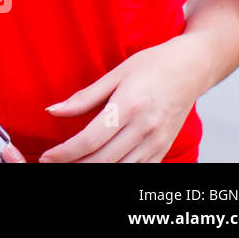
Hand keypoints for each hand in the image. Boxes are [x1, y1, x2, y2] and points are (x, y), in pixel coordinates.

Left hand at [39, 37, 201, 162]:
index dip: (65, 152)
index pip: (90, 139)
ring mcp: (157, 142)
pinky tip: (101, 166)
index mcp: (129, 106)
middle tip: (53, 164)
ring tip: (74, 166)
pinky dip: (118, 171)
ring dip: (95, 171)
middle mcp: (145, 128)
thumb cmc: (152, 65)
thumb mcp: (115, 74)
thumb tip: (52, 111)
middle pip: (103, 159)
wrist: (191, 69)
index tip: (47, 157)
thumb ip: (84, 97)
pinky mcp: (164, 148)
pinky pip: (139, 170)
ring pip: (121, 169)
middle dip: (74, 165)